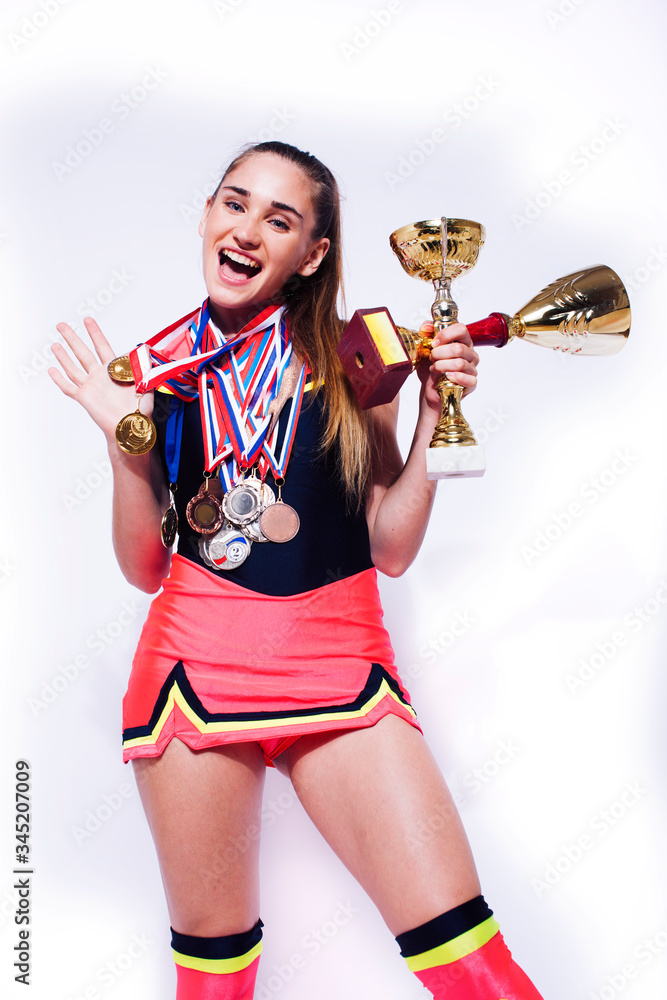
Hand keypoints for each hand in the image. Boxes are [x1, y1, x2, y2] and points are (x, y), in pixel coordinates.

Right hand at [48, 317, 152, 442]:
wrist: (131, 426)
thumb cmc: (140, 408)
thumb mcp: (145, 384)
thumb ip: (144, 367)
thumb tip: (146, 351)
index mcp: (114, 370)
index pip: (102, 346)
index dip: (95, 333)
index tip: (87, 320)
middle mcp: (100, 376)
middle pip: (83, 352)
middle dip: (72, 338)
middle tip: (61, 325)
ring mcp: (91, 386)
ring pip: (73, 368)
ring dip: (63, 356)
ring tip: (54, 345)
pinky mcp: (84, 398)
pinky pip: (69, 388)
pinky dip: (60, 379)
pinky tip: (52, 370)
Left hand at [416, 320, 478, 412]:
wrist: (430, 388)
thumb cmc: (431, 367)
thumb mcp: (425, 348)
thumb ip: (425, 333)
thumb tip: (427, 326)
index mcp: (462, 341)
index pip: (461, 329)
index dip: (446, 335)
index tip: (434, 343)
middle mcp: (470, 353)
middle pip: (458, 348)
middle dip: (439, 353)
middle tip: (431, 358)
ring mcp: (472, 368)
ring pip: (460, 364)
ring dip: (442, 366)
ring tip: (434, 368)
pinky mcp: (472, 383)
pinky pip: (469, 379)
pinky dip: (455, 378)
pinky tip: (446, 377)